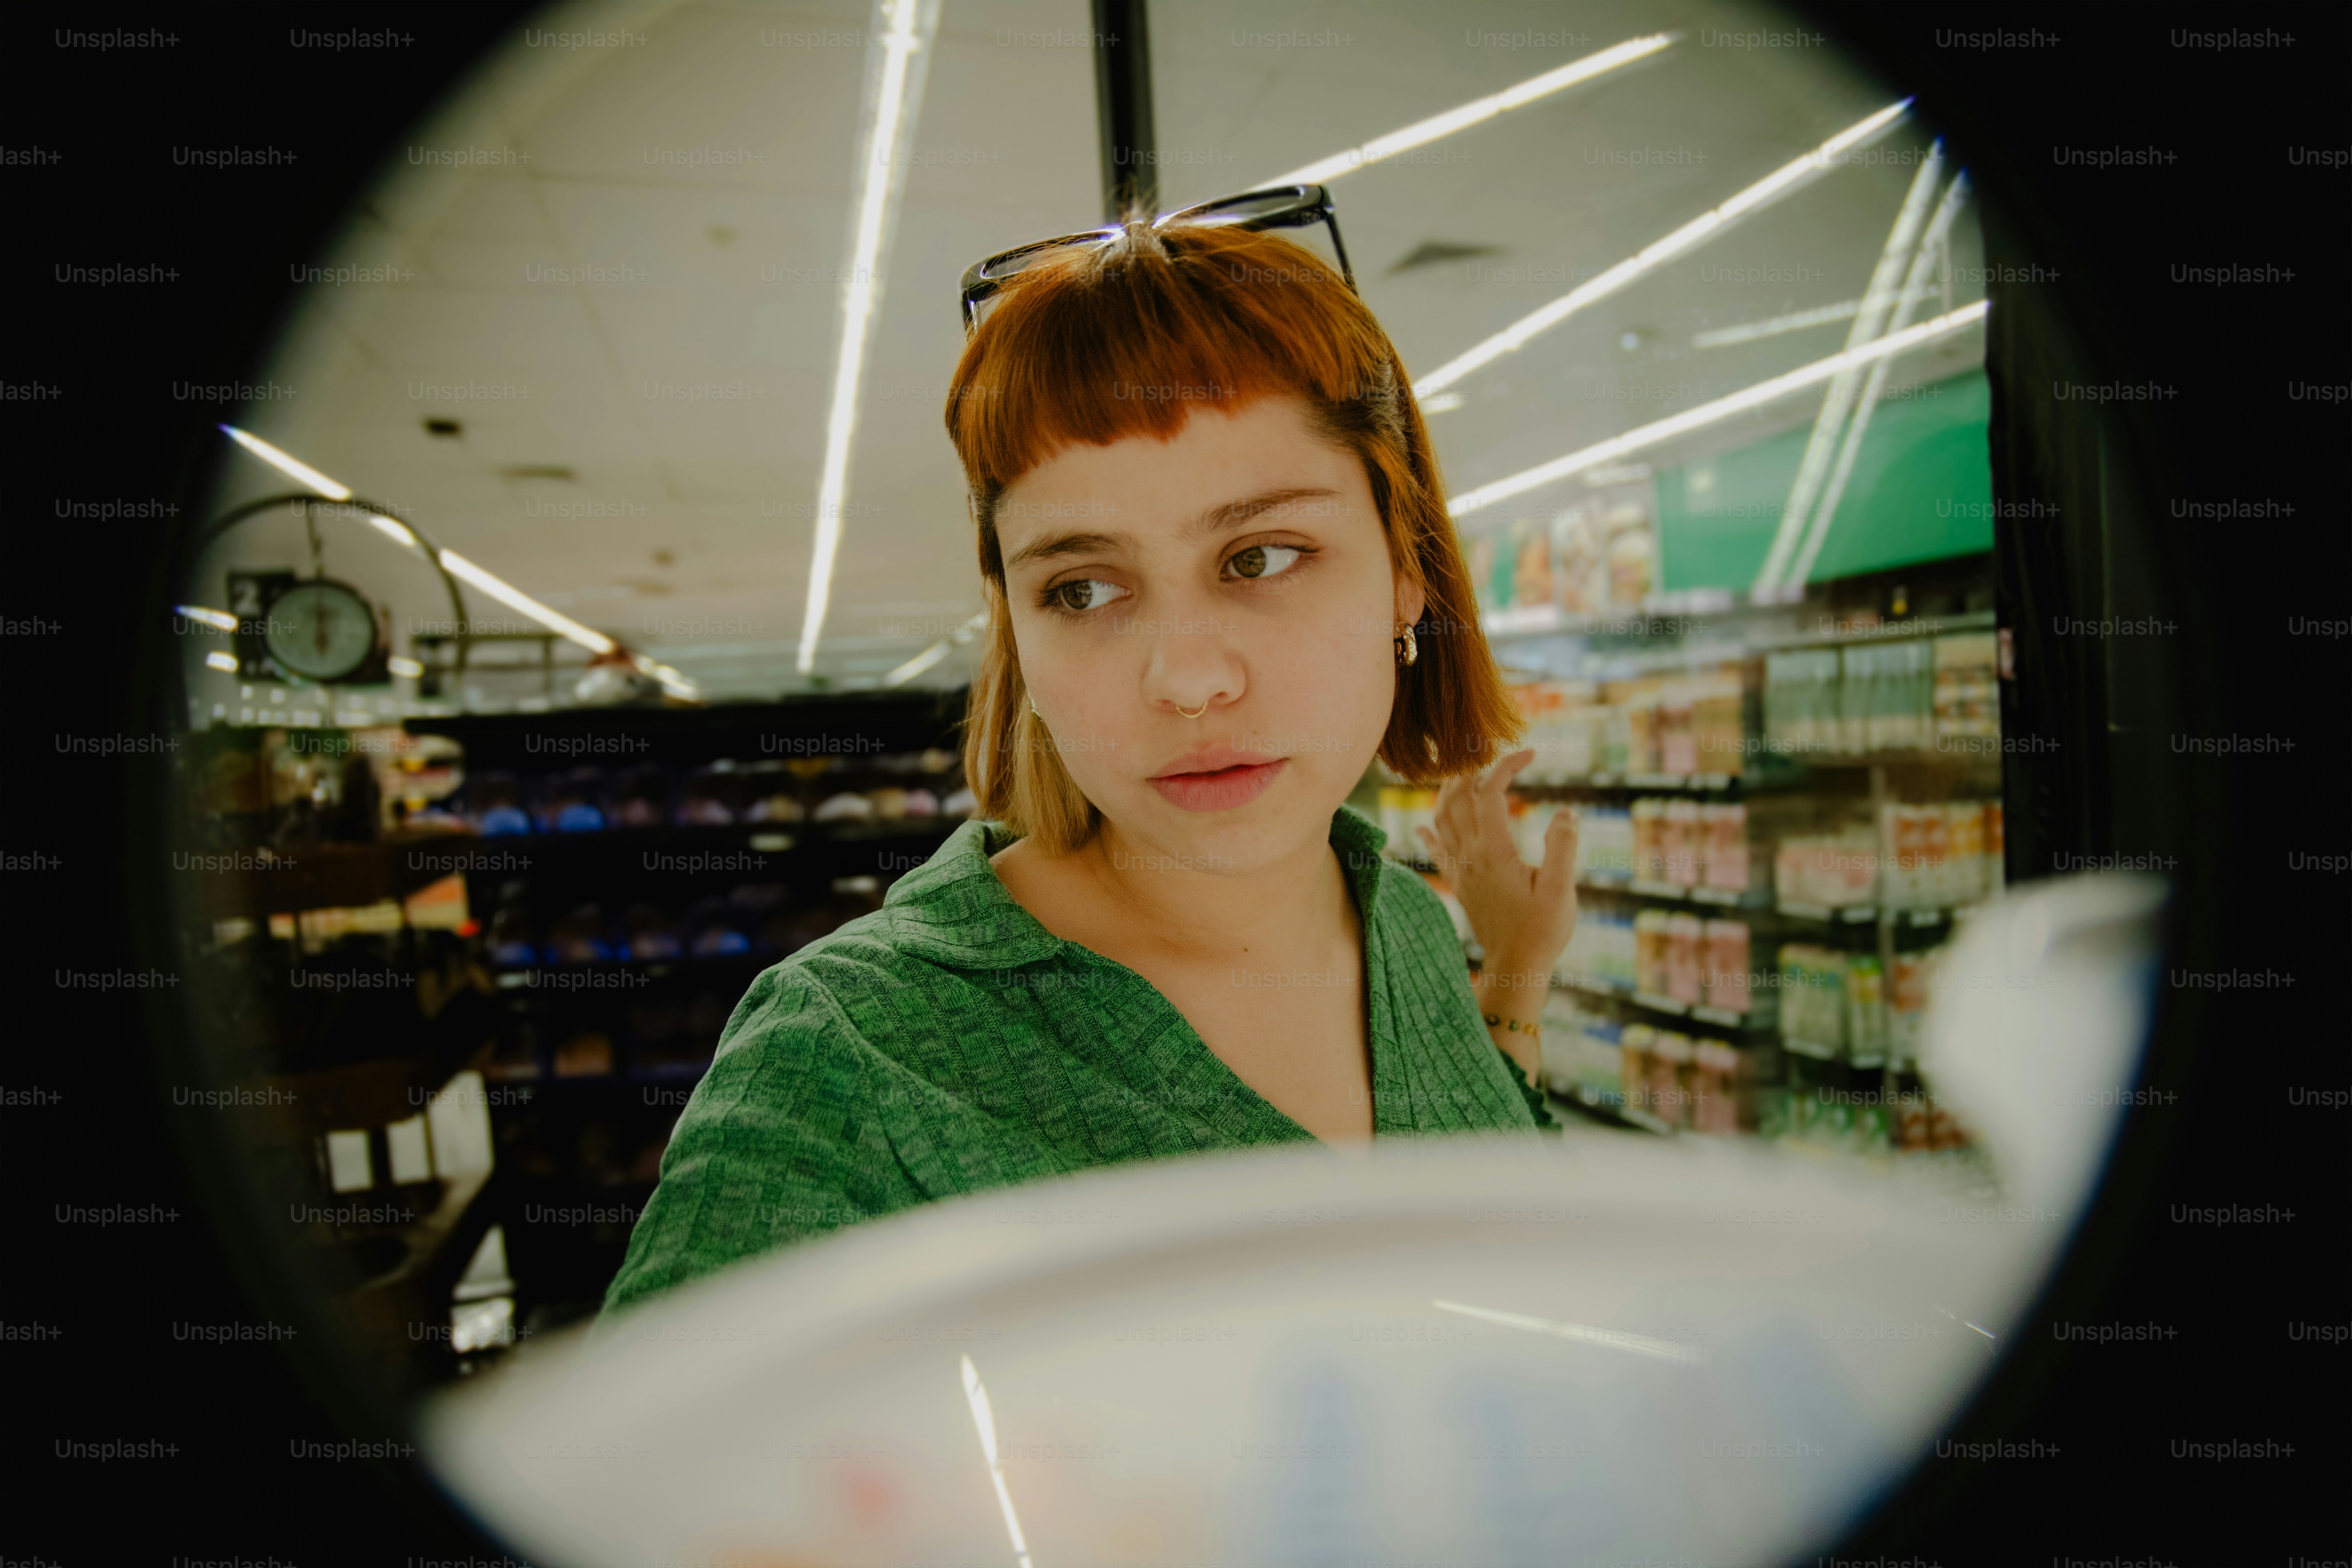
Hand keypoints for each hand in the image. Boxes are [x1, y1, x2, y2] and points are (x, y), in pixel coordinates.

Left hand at [1416, 749, 1578, 982]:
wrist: (1516, 967)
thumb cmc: (1542, 930)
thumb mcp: (1562, 889)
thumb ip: (1563, 847)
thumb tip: (1567, 811)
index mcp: (1495, 851)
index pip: (1491, 793)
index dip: (1506, 766)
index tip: (1529, 754)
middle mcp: (1471, 856)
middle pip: (1457, 799)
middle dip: (1470, 769)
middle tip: (1489, 753)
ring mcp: (1461, 871)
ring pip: (1442, 820)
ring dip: (1449, 792)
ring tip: (1461, 774)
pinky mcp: (1460, 886)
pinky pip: (1437, 852)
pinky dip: (1430, 832)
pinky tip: (1424, 825)